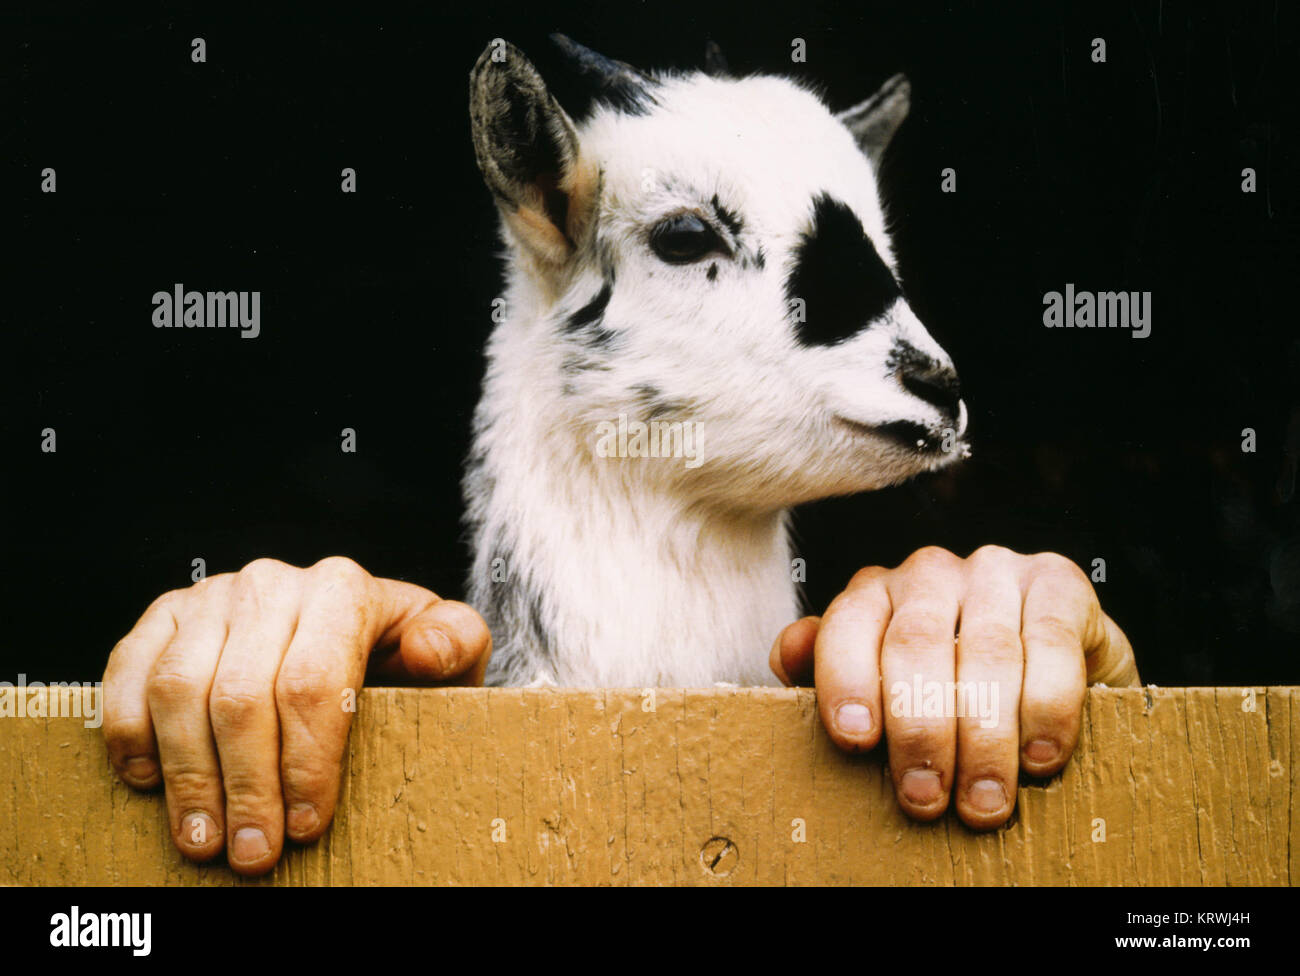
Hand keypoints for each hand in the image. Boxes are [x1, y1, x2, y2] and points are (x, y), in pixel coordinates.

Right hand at [102, 557, 490, 874]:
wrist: (347, 629)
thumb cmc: (396, 656)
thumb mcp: (448, 649)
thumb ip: (455, 643)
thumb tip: (424, 651)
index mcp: (341, 589)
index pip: (313, 682)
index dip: (306, 762)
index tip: (308, 825)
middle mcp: (270, 583)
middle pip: (242, 695)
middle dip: (247, 787)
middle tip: (254, 853)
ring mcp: (211, 596)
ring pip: (179, 690)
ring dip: (188, 776)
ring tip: (203, 840)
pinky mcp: (163, 616)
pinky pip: (127, 672)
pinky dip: (130, 732)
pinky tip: (151, 784)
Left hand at [770, 545, 1137, 828]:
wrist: (1051, 664)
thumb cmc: (947, 685)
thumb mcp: (883, 684)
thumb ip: (830, 670)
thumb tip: (788, 653)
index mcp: (874, 593)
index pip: (847, 625)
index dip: (846, 681)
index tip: (855, 742)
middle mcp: (929, 573)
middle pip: (916, 645)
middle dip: (920, 730)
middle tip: (925, 797)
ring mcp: (995, 571)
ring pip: (986, 652)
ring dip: (986, 737)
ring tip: (983, 802)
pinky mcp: (1059, 582)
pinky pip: (1051, 644)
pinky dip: (1047, 708)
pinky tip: (1038, 757)